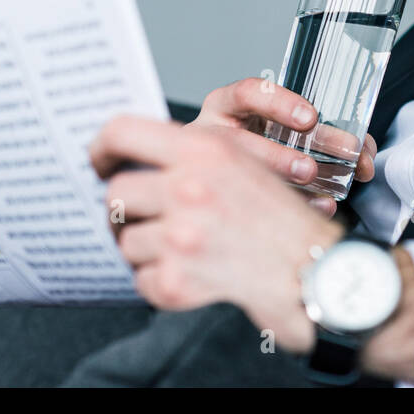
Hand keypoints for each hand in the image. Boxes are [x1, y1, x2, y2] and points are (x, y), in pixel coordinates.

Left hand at [90, 114, 344, 351]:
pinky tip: (193, 276)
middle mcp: (189, 186)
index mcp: (205, 148)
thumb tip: (138, 163)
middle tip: (145, 219)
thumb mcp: (247, 165)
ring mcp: (181, 235)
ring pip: (127, 240)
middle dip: (128, 211)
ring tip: (184, 250)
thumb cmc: (288, 222)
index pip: (123, 131)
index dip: (101, 148)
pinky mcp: (178, 279)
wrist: (316, 273)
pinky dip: (163, 282)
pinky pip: (142, 278)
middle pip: (117, 193)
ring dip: (149, 249)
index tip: (97, 161)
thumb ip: (196, 156)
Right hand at [190, 77, 377, 215]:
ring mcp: (209, 167)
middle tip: (324, 162)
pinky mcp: (220, 195)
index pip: (248, 93)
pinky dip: (294, 203)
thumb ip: (321, 132)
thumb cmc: (259, 142)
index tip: (311, 117)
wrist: (215, 175)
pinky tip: (320, 205)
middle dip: (287, 152)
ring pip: (240, 172)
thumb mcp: (284, 126)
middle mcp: (214, 132)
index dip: (280, 103)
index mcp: (229, 105)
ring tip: (315, 182)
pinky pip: (252, 202)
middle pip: (245, 138)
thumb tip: (365, 152)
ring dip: (282, 177)